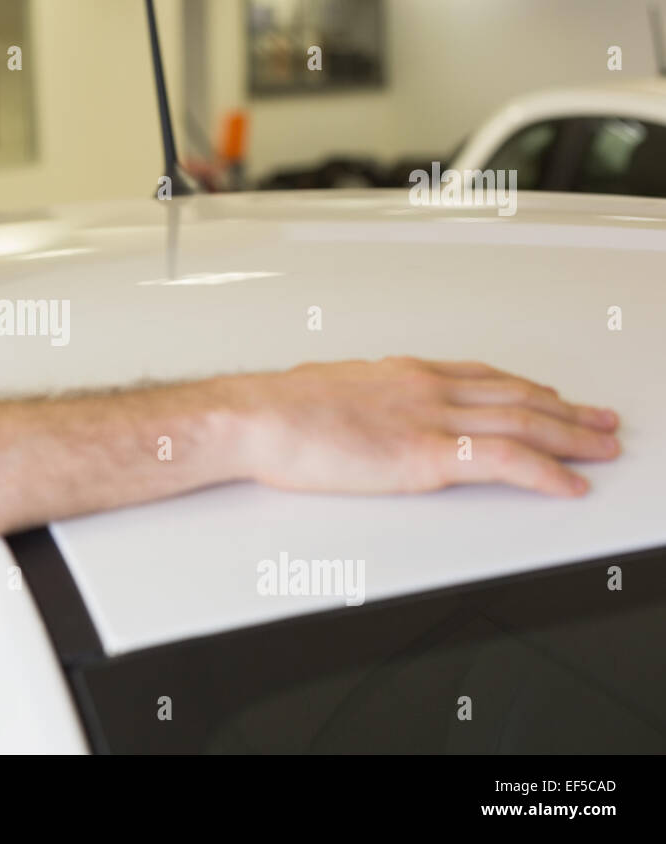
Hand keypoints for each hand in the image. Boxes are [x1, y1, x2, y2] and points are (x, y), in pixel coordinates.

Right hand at [236, 356, 620, 496]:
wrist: (255, 417)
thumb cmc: (276, 410)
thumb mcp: (326, 391)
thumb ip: (357, 400)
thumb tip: (356, 411)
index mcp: (400, 374)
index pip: (480, 376)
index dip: (524, 388)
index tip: (548, 395)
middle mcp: (424, 388)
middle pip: (515, 396)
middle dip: (565, 410)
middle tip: (600, 420)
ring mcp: (429, 418)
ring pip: (523, 421)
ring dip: (571, 435)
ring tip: (603, 447)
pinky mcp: (425, 455)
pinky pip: (504, 460)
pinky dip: (545, 472)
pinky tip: (567, 484)